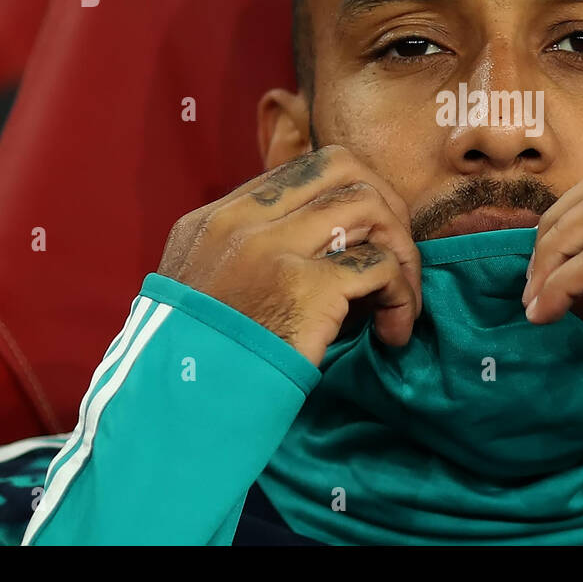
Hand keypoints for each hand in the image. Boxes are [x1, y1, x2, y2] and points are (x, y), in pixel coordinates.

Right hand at [156, 144, 421, 366]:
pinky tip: (393, 331)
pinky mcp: (305, 288)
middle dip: (386, 207)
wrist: (180, 414)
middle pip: (344, 167)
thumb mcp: (203, 292)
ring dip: (402, 253)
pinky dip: (401, 297)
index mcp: (215, 220)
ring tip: (400, 301)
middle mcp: (241, 223)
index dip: (351, 197)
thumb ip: (248, 258)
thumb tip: (330, 247)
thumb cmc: (199, 364)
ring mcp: (272, 249)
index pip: (305, 170)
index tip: (367, 241)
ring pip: (370, 207)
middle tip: (397, 258)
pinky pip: (381, 266)